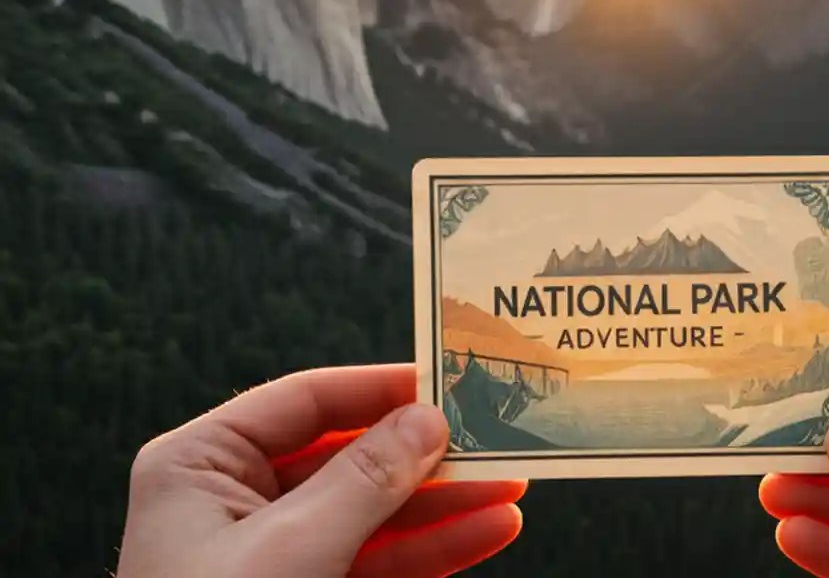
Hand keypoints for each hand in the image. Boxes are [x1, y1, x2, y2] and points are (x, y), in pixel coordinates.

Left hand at [117, 364, 524, 577]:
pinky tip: (486, 533)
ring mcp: (276, 553)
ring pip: (375, 514)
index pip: (306, 401)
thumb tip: (428, 419)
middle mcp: (238, 500)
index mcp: (203, 465)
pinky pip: (380, 561)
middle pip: (351, 457)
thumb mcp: (293, 548)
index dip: (381, 389)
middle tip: (495, 442)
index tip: (448, 384)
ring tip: (511, 495)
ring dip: (445, 507)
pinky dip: (433, 550)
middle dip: (427, 457)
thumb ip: (365, 480)